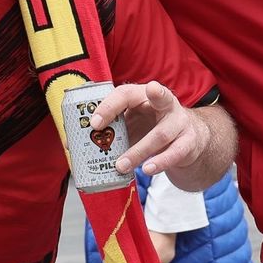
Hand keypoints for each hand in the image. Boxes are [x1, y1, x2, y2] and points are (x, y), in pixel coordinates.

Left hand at [88, 82, 207, 176]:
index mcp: (146, 96)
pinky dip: (160, 162)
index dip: (108, 105)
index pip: (126, 93)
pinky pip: (175, 152)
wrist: (190, 140)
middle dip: (122, 109)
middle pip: (150, 98)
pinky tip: (146, 170)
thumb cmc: (152, 128)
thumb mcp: (131, 125)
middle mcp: (166, 104)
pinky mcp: (189, 142)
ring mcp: (180, 122)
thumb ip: (110, 131)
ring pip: (159, 135)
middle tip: (97, 127)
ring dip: (137, 152)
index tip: (93, 123)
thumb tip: (72, 146)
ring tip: (120, 165)